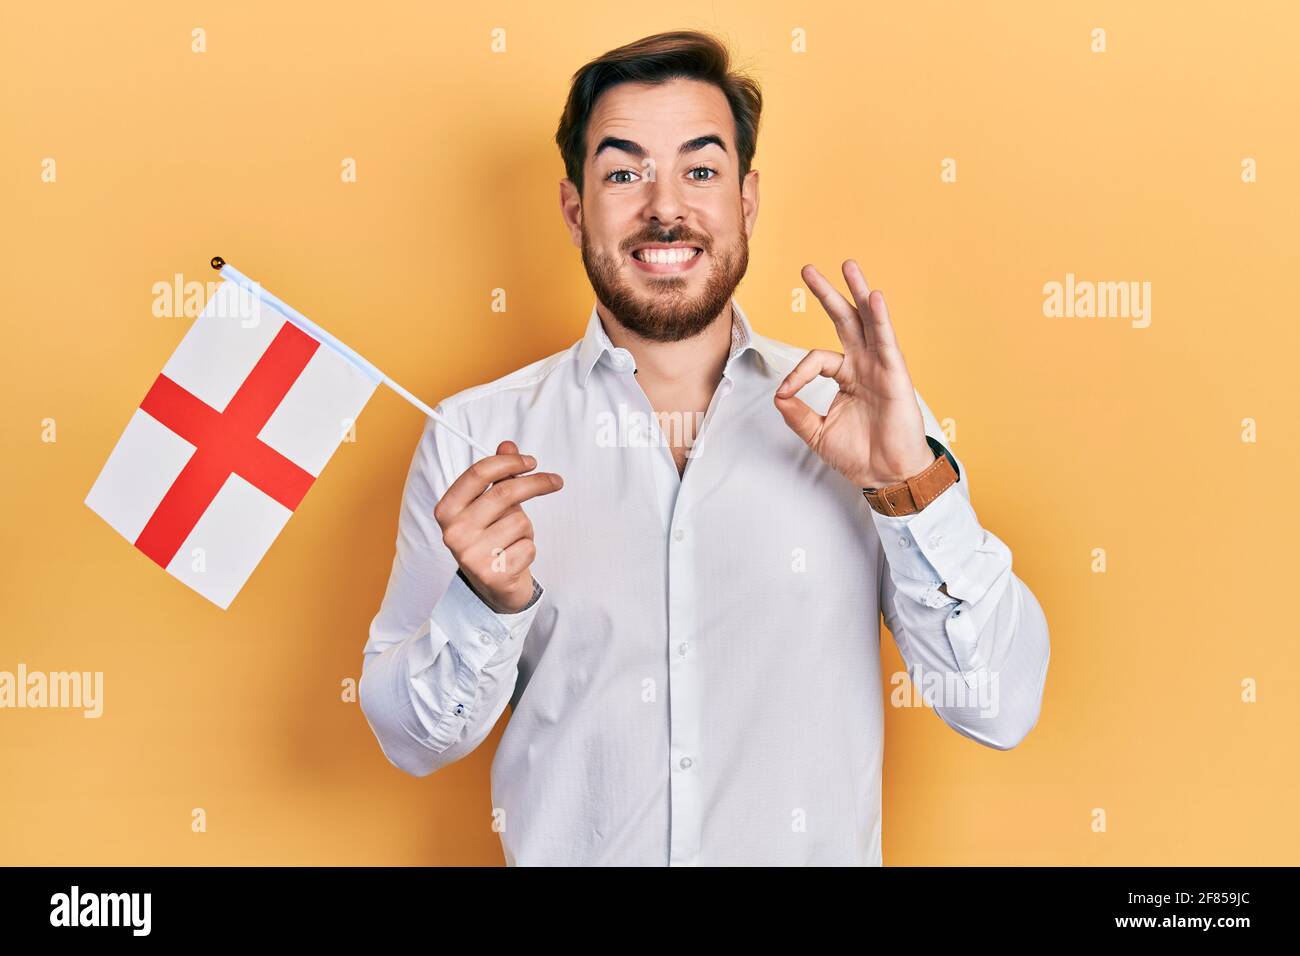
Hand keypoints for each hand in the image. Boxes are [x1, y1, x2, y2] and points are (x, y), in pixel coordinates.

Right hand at [433, 440, 563, 612]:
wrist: (491, 586)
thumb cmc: (490, 538)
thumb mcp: (489, 505)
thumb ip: (498, 476)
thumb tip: (508, 445)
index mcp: (447, 509)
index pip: (479, 473)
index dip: (510, 463)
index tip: (531, 462)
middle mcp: (454, 532)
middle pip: (504, 493)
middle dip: (536, 483)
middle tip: (554, 481)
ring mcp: (471, 555)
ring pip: (520, 521)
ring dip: (526, 528)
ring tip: (513, 539)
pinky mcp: (492, 575)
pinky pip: (528, 546)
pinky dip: (529, 549)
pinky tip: (514, 557)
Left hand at [774, 260, 933, 487]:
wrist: (886, 475)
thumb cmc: (859, 455)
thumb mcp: (817, 433)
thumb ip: (796, 412)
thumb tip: (779, 393)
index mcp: (845, 376)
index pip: (816, 359)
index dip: (798, 373)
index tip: (787, 393)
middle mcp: (862, 365)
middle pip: (844, 321)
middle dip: (827, 294)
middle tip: (807, 270)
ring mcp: (880, 367)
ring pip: (867, 322)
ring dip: (857, 292)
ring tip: (847, 266)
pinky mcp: (896, 375)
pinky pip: (887, 342)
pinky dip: (881, 320)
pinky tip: (874, 298)